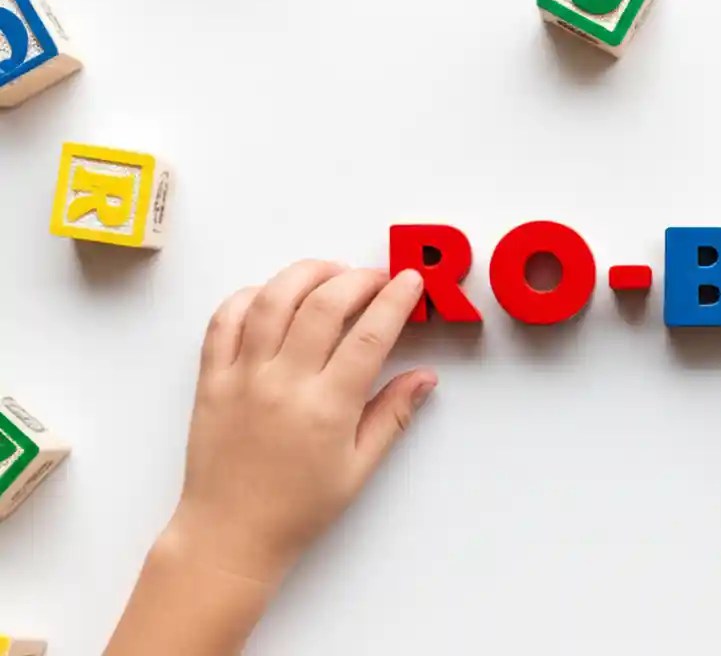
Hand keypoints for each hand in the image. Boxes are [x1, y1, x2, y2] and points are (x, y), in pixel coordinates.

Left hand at [167, 261, 435, 584]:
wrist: (230, 533)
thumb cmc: (297, 508)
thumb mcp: (359, 467)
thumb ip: (393, 415)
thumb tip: (424, 377)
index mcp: (327, 408)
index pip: (369, 335)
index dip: (395, 300)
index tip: (411, 282)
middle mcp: (283, 384)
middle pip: (323, 305)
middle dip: (358, 279)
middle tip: (377, 277)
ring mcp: (242, 376)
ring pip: (272, 299)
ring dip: (306, 274)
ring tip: (331, 273)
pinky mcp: (211, 378)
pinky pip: (224, 319)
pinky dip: (249, 295)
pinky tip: (273, 294)